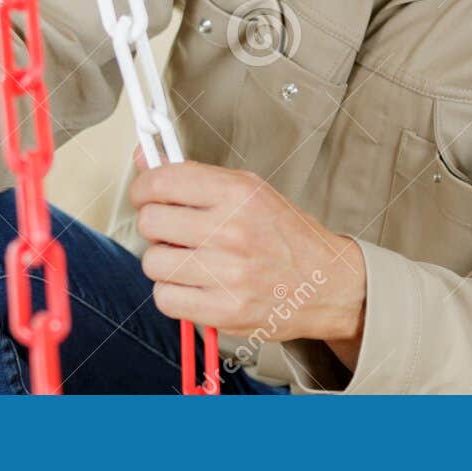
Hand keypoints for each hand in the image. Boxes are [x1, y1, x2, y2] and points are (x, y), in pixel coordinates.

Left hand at [129, 154, 366, 359]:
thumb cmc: (288, 236)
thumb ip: (196, 175)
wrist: (327, 283)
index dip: (144, 187)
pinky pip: (164, 298)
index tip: (146, 193)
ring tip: (190, 259)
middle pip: (150, 222)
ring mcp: (227, 273)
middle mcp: (231, 230)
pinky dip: (173, 293)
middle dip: (156, 225)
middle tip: (173, 229)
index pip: (162, 182)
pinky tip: (195, 284)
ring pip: (153, 262)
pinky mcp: (223, 310)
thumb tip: (145, 159)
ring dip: (165, 261)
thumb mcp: (250, 190)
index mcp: (238, 193)